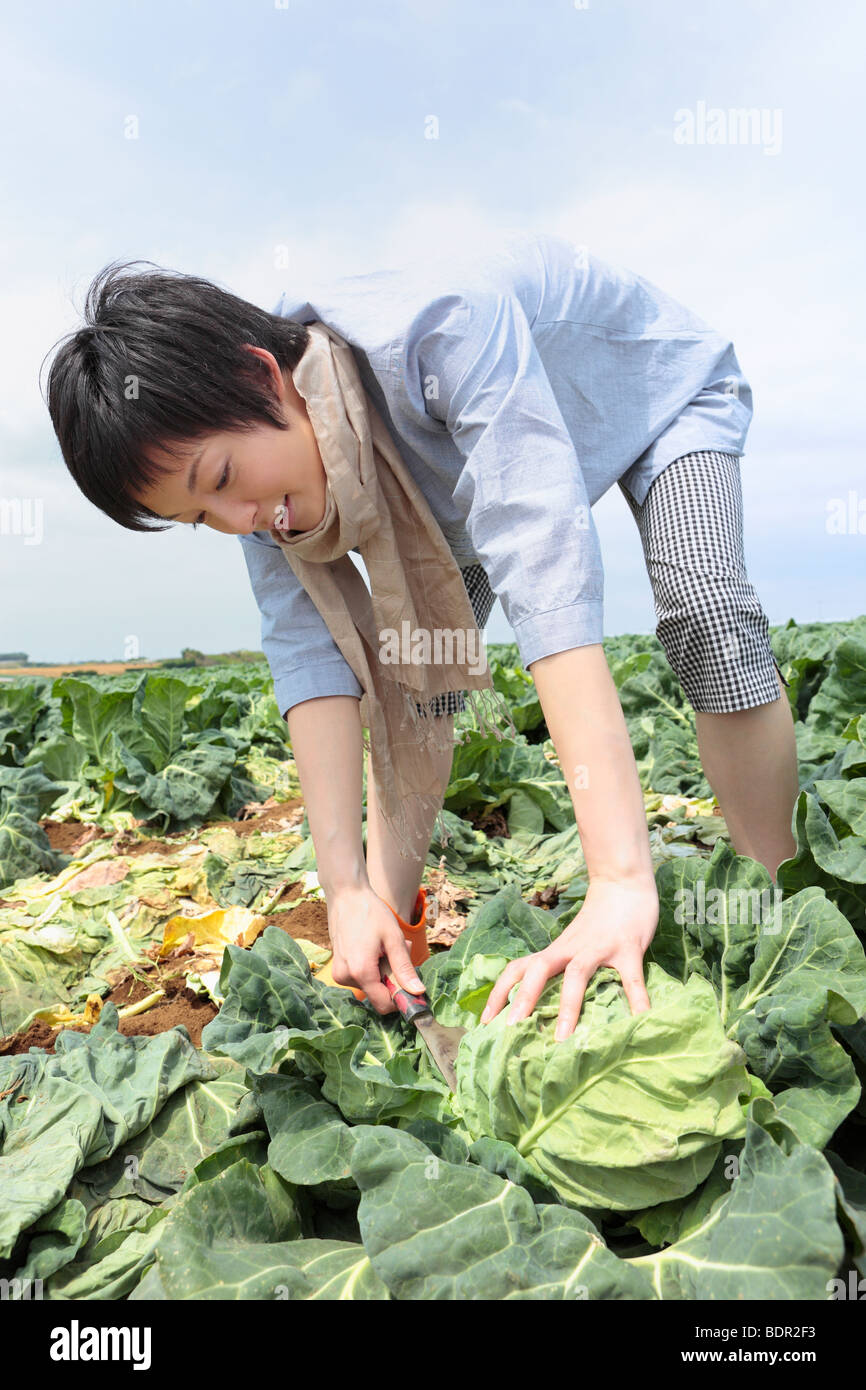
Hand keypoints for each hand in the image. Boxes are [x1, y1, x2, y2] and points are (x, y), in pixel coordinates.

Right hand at [326, 884, 426, 1014]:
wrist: (346, 895)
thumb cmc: (371, 912)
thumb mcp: (393, 938)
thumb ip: (404, 968)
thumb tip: (417, 992)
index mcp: (361, 971)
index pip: (384, 1005)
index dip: (401, 999)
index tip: (412, 985)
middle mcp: (346, 977)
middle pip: (378, 995)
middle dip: (392, 979)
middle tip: (395, 953)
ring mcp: (340, 974)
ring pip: (371, 986)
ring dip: (383, 972)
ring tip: (383, 947)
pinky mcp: (339, 968)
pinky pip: (362, 977)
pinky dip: (373, 968)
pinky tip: (374, 948)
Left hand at [480, 876, 658, 1040]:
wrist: (622, 883)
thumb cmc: (596, 921)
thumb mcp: (572, 944)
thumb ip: (562, 968)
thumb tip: (547, 1008)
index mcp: (554, 951)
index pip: (517, 969)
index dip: (498, 994)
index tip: (484, 1022)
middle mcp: (570, 949)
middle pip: (538, 970)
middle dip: (523, 998)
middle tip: (510, 1031)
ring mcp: (598, 948)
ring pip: (577, 975)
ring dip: (568, 1007)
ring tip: (562, 1039)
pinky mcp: (627, 948)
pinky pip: (631, 979)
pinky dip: (636, 1002)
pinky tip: (639, 1022)